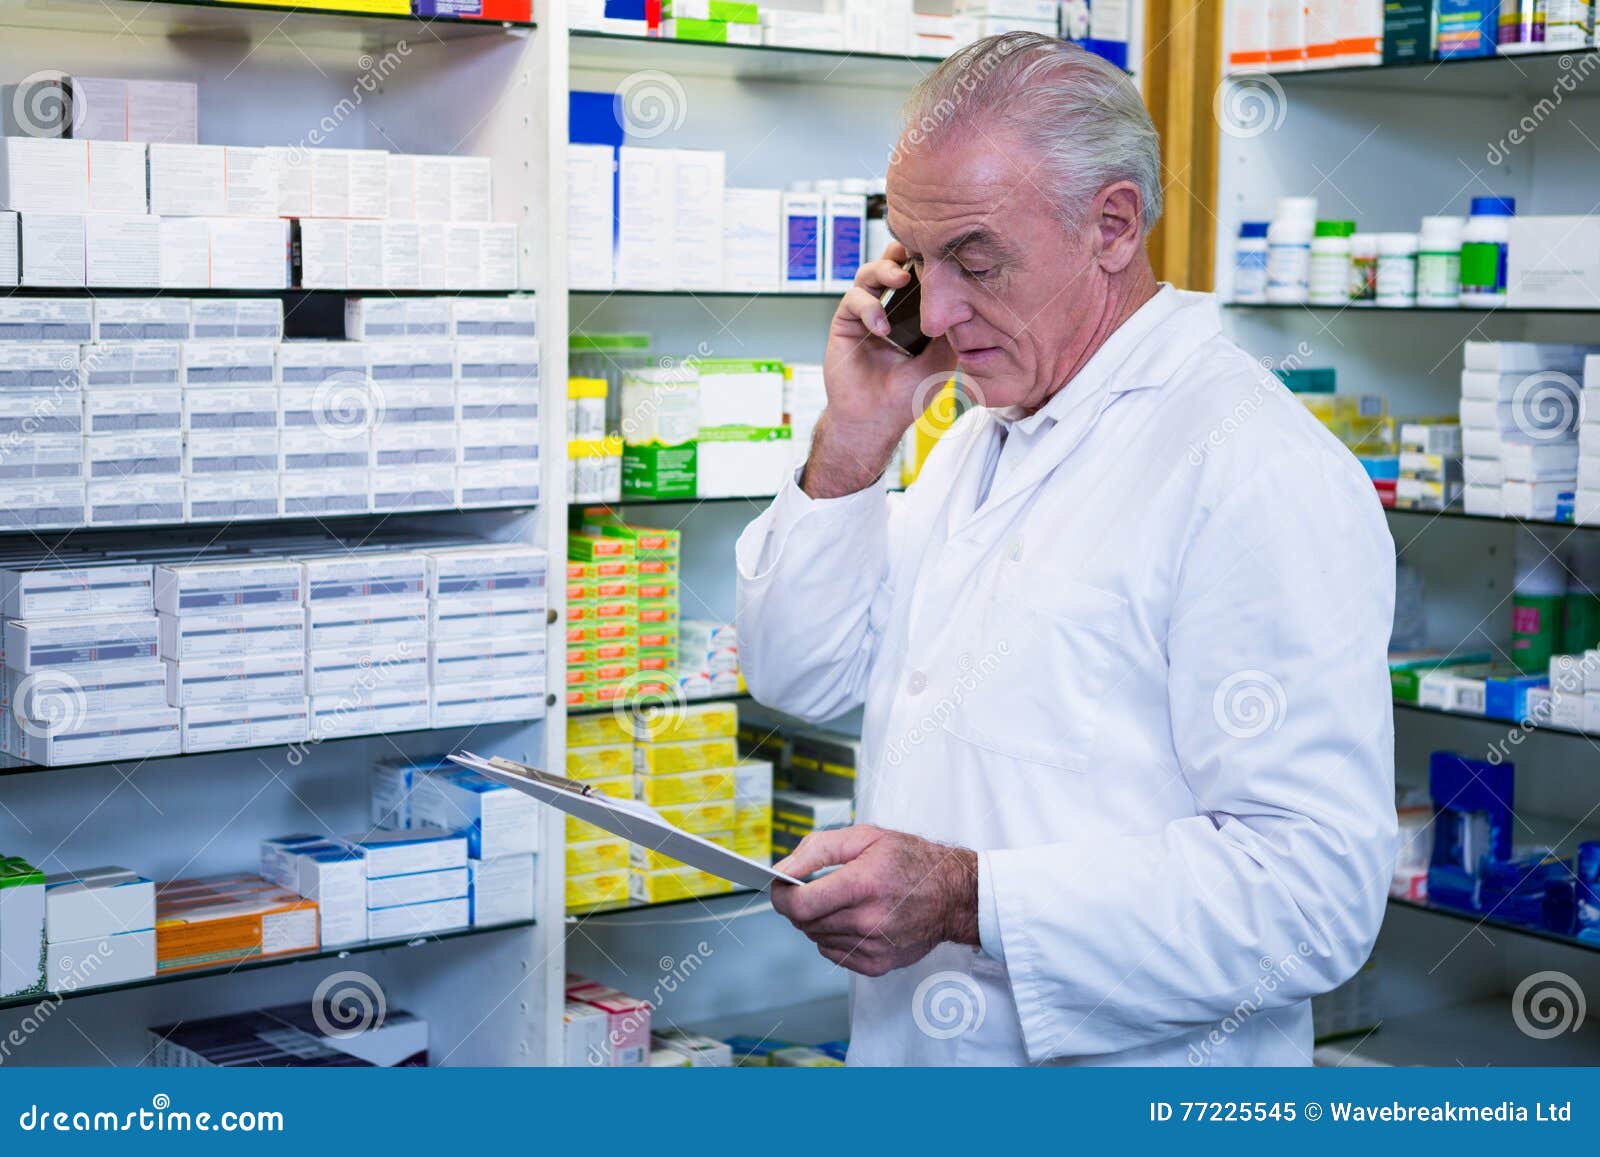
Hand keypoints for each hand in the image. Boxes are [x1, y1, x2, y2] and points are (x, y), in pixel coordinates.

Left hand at [770, 825, 979, 976]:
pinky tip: (852, 919)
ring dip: (818, 920)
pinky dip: (833, 937)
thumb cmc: (912, 861)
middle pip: (805, 923)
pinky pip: (834, 953)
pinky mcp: (877, 965)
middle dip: (800, 904)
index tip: (779, 887)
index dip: (780, 896)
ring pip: (816, 938)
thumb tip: (782, 870)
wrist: (953, 895)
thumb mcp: (865, 836)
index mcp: (863, 885)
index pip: (799, 905)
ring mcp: (873, 947)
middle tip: (813, 888)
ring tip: (841, 901)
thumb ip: (817, 850)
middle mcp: (868, 921)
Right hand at [804, 245, 958, 498]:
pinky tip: (882, 327)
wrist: (876, 418)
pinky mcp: (846, 323)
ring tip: (900, 279)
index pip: (917, 275)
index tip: (938, 252)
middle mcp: (888, 308)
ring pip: (869, 274)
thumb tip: (967, 296)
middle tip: (914, 254)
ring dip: (884, 270)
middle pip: (891, 264)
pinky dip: (869, 306)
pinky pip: (854, 300)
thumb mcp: (943, 359)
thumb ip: (951, 328)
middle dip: (901, 254)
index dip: (924, 260)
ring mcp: (866, 313)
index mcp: (912, 313)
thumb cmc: (910, 394)